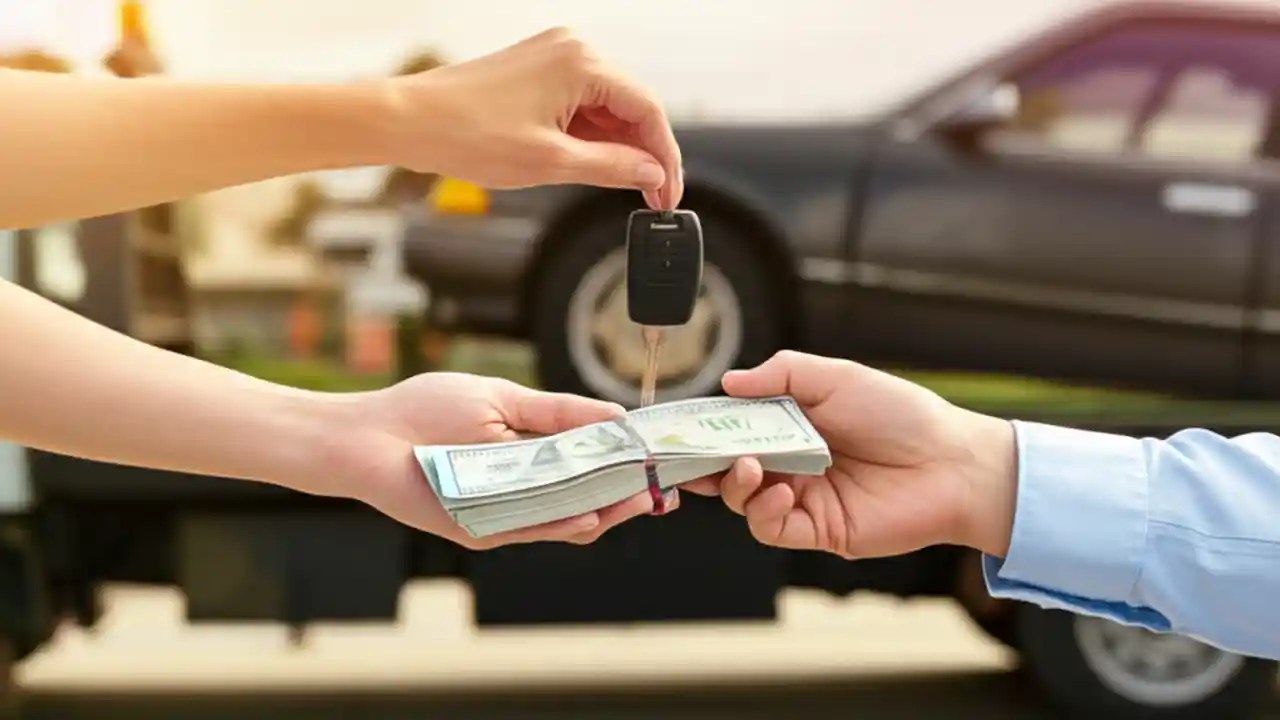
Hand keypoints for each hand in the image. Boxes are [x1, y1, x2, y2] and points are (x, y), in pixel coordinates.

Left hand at [327, 373, 664, 549]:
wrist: (366, 435)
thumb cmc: (424, 411)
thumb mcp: (504, 400)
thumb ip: (559, 413)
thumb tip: (616, 418)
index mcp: (532, 456)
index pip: (591, 466)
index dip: (626, 465)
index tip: (658, 460)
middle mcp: (524, 489)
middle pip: (587, 500)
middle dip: (625, 495)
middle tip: (655, 489)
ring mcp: (505, 513)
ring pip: (565, 521)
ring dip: (603, 511)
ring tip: (633, 499)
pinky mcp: (481, 531)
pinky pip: (529, 531)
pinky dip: (560, 525)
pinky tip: (587, 514)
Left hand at [384, 27, 682, 209]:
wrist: (408, 121)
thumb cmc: (467, 135)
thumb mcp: (551, 162)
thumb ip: (612, 167)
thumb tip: (651, 175)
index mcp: (581, 62)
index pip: (647, 109)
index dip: (665, 157)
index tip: (668, 193)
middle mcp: (571, 50)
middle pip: (631, 105)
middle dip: (645, 153)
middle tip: (653, 197)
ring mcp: (552, 58)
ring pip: (607, 107)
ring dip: (619, 147)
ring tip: (625, 187)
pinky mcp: (536, 72)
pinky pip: (581, 104)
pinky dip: (592, 135)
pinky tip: (596, 164)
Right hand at [684, 352, 1017, 558]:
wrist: (952, 463)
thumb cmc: (902, 414)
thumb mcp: (836, 377)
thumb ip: (780, 375)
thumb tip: (728, 381)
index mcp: (792, 423)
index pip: (733, 428)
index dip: (704, 429)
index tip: (676, 427)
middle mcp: (792, 461)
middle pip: (727, 467)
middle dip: (701, 463)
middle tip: (685, 457)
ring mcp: (803, 496)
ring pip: (742, 499)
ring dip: (733, 484)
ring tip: (750, 467)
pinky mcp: (818, 529)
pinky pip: (771, 526)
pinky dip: (765, 510)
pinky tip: (784, 490)